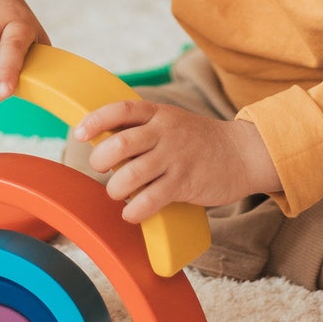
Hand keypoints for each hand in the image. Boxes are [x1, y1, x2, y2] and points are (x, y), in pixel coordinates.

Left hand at [72, 102, 282, 222]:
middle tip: (102, 169)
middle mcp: (166, 132)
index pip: (121, 109)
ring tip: (118, 193)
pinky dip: (134, 210)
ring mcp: (176, 158)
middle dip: (101, 159)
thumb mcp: (171, 122)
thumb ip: (142, 129)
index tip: (79, 134)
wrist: (243, 153)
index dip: (96, 120)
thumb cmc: (198, 141)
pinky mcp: (185, 183)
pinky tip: (132, 212)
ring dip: (116, 188)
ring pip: (132, 174)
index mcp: (159, 114)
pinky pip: (151, 200)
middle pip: (121, 143)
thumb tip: (102, 143)